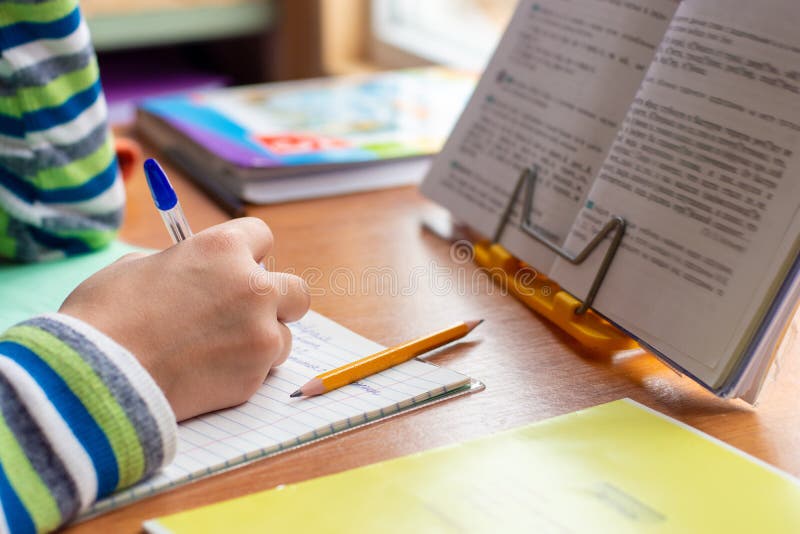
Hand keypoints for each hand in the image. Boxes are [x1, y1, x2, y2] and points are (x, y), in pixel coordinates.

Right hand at [60, 218, 309, 419]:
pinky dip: (244, 370)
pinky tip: (209, 372)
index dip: (248, 252)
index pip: (262, 237)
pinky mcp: (254, 375)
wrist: (97, 377)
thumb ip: (184, 265)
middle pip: (295, 290)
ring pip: (284, 334)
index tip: (237, 266)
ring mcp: (259, 333)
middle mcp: (252, 288)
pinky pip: (263, 368)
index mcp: (223, 249)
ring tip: (218, 349)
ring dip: (260, 340)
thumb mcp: (139, 267)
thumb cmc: (106, 315)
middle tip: (247, 312)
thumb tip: (197, 274)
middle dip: (276, 300)